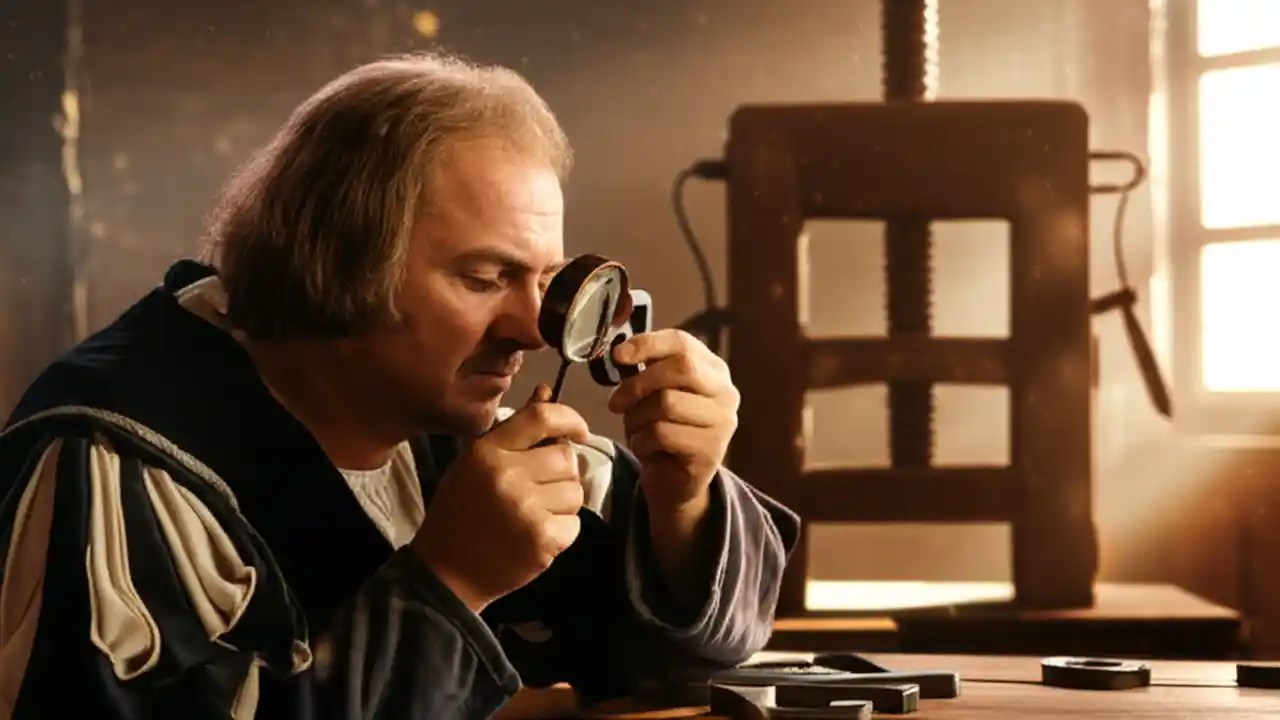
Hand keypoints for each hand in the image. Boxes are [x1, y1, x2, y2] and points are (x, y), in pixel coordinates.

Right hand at [411, 384, 587, 612]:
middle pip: (566, 457)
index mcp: (488, 452)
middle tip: (540, 488)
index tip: (580, 431)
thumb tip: (546, 392)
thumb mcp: (476, 462)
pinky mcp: (541, 540)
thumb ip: (513, 429)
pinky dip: (563, 530)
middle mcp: (507, 476)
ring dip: (563, 502)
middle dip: (561, 472)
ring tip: (535, 513)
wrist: (446, 572)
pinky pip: (575, 523)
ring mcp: (526, 509)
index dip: (570, 419)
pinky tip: (537, 535)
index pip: (542, 417)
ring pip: (575, 491)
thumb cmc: (461, 511)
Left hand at [607, 329, 738, 510]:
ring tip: (634, 430)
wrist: (678, 483)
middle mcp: (725, 392)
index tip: (618, 355)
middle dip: (639, 383)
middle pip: (681, 368)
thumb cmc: (664, 430)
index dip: (648, 344)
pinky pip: (663, 434)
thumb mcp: (655, 394)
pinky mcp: (710, 450)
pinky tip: (644, 449)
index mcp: (713, 370)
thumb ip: (646, 370)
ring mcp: (723, 422)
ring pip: (667, 403)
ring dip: (636, 418)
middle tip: (615, 402)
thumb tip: (620, 352)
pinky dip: (641, 442)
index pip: (683, 343)